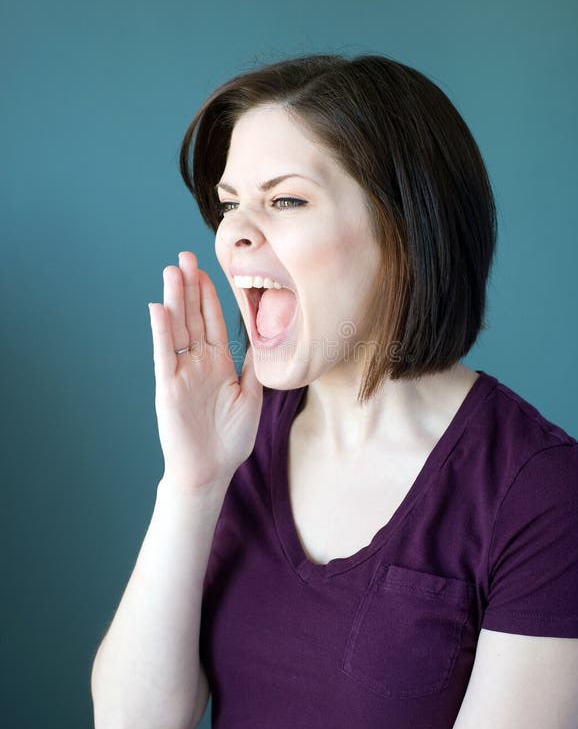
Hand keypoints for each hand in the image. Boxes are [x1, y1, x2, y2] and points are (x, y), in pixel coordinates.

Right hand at [148, 251, 262, 493]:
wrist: (210, 471)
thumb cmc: (230, 438)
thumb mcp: (251, 396)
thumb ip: (253, 366)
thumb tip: (267, 338)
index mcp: (218, 363)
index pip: (213, 322)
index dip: (210, 296)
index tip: (208, 269)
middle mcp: (198, 363)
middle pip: (192, 318)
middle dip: (189, 287)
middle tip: (185, 257)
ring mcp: (182, 373)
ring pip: (177, 329)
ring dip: (174, 300)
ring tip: (171, 272)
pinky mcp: (169, 388)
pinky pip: (164, 356)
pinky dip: (161, 332)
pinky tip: (159, 309)